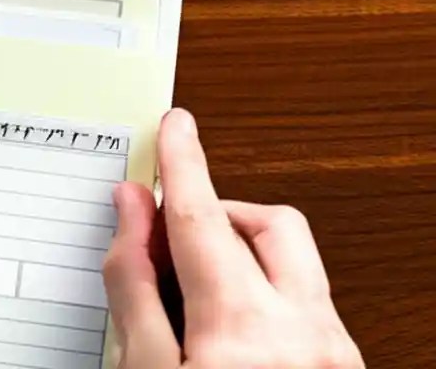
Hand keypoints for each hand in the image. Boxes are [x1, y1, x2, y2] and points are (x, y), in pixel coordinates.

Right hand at [102, 109, 364, 368]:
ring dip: (245, 259)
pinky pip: (309, 303)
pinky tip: (232, 334)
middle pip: (267, 222)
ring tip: (198, 296)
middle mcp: (301, 331)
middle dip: (218, 214)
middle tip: (170, 242)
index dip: (183, 163)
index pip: (202, 217)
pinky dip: (266, 300)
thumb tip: (131, 214)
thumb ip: (134, 290)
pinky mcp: (342, 364)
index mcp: (240, 328)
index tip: (176, 127)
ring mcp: (331, 349)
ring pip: (295, 262)